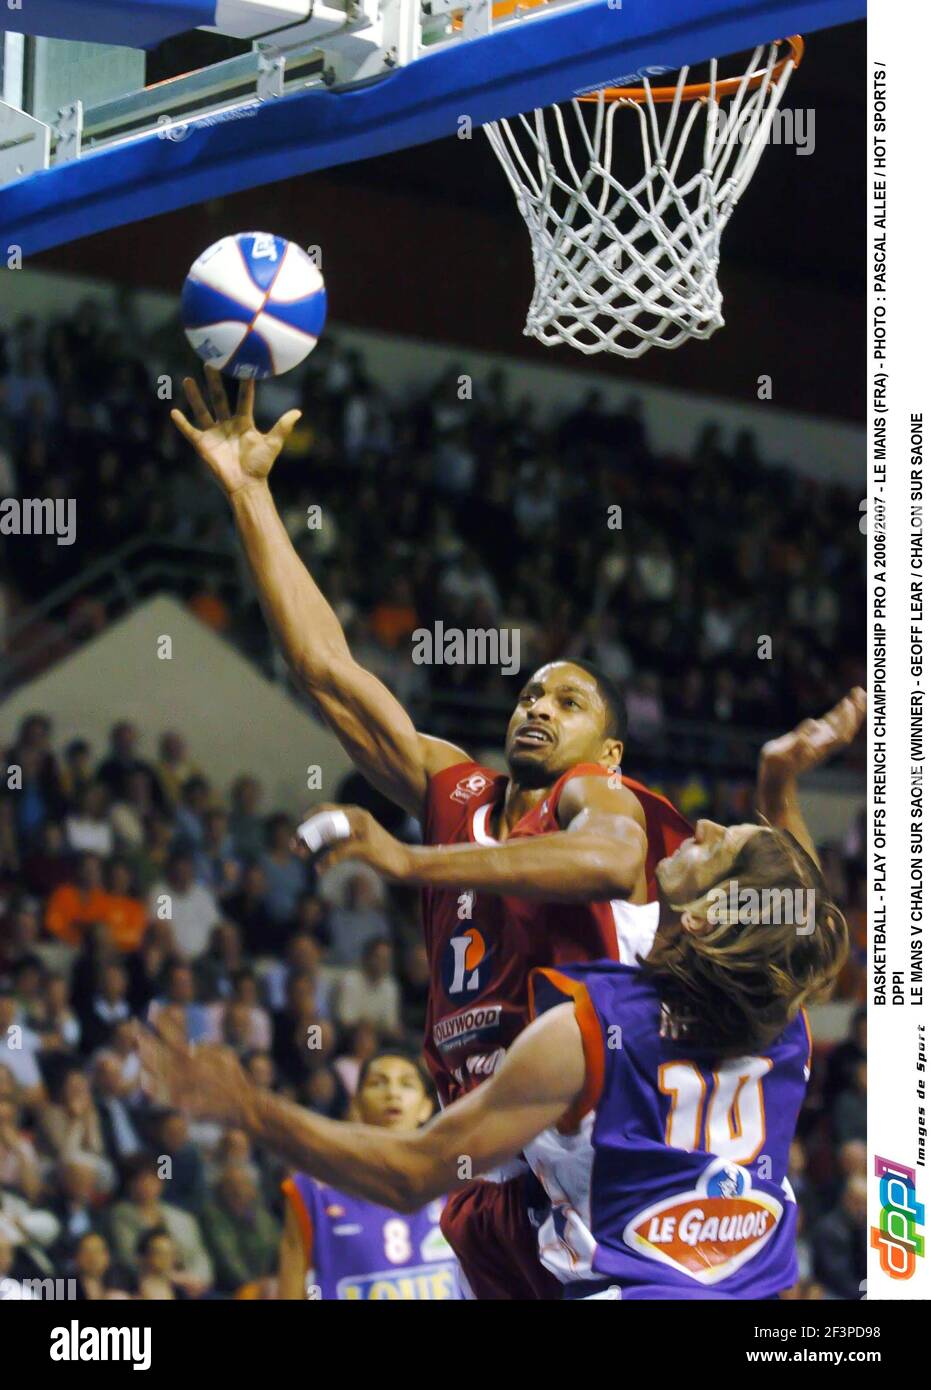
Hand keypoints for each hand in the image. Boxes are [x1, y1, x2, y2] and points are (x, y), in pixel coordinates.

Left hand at [138, 1023, 254, 1127]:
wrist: (241, 1105)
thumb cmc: (234, 1077)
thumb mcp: (225, 1054)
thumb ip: (206, 1047)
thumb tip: (191, 1043)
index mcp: (198, 1056)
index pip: (175, 1033)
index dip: (162, 1019)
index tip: (152, 1006)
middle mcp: (187, 1070)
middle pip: (159, 1050)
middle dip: (145, 1037)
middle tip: (135, 1024)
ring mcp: (182, 1087)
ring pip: (155, 1069)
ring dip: (145, 1057)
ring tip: (138, 1046)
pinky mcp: (180, 1103)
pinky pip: (159, 1093)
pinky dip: (150, 1084)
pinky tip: (144, 1076)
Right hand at [170, 368, 301, 497]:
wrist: (246, 485)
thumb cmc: (260, 466)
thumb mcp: (272, 444)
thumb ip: (282, 427)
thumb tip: (298, 412)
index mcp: (244, 423)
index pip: (243, 398)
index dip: (244, 384)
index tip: (244, 365)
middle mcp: (227, 424)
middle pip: (220, 399)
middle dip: (215, 382)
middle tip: (210, 362)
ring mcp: (214, 433)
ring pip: (202, 410)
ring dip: (195, 396)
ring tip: (188, 380)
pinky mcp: (203, 445)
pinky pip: (190, 431)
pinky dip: (182, 423)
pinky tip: (174, 411)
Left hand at [296, 803, 412, 881]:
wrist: (404, 862)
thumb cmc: (378, 853)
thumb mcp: (356, 839)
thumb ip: (337, 836)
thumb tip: (310, 841)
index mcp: (355, 813)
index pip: (324, 810)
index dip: (307, 821)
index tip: (297, 836)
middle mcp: (358, 817)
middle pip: (322, 821)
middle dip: (305, 834)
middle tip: (294, 848)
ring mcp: (362, 830)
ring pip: (328, 833)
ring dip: (310, 845)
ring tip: (301, 855)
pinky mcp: (365, 846)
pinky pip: (338, 852)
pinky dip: (325, 861)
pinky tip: (319, 870)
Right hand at [758, 687, 865, 791]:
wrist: (777, 773)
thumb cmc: (777, 764)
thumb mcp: (782, 754)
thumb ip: (798, 740)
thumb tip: (813, 723)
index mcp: (819, 749)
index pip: (840, 735)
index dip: (846, 720)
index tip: (847, 703)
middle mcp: (825, 744)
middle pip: (847, 728)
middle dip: (856, 711)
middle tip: (862, 692)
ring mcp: (822, 739)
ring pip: (841, 723)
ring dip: (852, 709)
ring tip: (858, 691)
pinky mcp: (817, 735)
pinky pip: (833, 722)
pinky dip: (841, 712)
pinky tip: (845, 702)